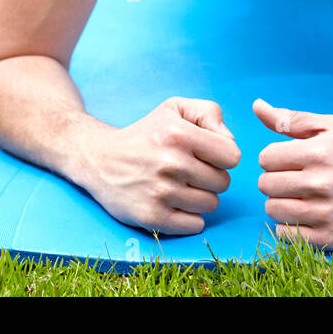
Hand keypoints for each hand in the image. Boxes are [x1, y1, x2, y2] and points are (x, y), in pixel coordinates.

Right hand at [78, 96, 239, 235]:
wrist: (100, 159)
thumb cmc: (145, 133)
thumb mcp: (175, 108)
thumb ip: (209, 113)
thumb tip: (230, 141)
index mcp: (179, 134)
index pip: (232, 156)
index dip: (222, 156)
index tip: (206, 155)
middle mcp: (171, 163)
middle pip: (223, 183)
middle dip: (211, 177)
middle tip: (189, 171)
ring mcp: (161, 192)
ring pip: (211, 205)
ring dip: (200, 198)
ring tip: (180, 186)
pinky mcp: (152, 216)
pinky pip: (195, 225)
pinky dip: (189, 218)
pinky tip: (174, 204)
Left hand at [253, 98, 332, 249]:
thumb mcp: (329, 127)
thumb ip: (290, 119)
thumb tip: (257, 106)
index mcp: (319, 153)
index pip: (266, 158)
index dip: (275, 157)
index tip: (290, 159)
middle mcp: (321, 184)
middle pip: (265, 184)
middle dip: (275, 178)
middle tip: (295, 177)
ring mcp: (324, 213)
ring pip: (272, 209)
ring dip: (280, 202)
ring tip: (299, 195)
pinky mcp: (327, 238)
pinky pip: (284, 234)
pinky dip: (289, 225)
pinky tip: (304, 214)